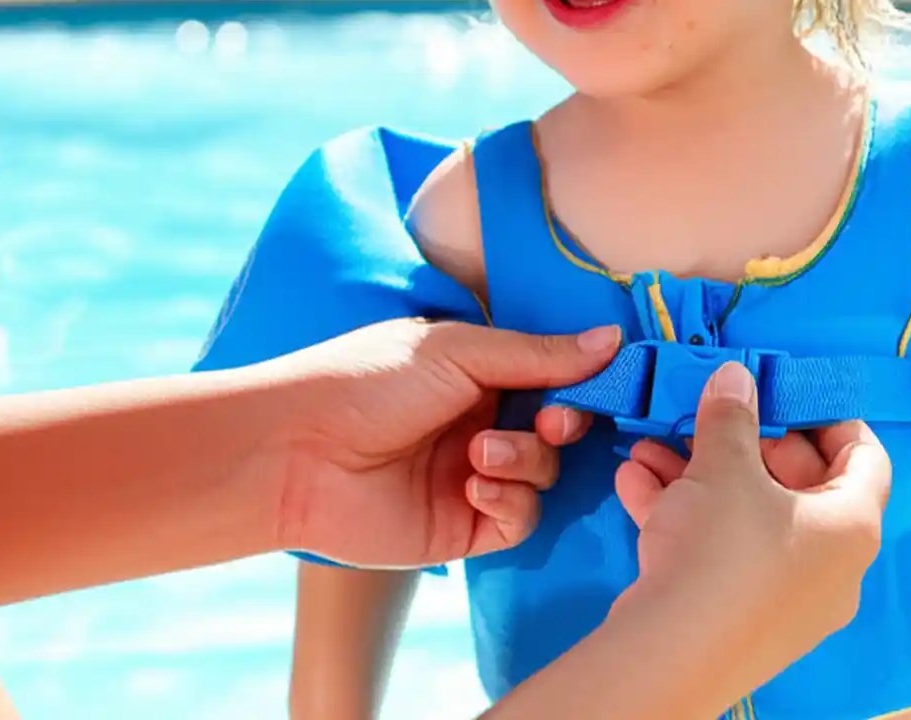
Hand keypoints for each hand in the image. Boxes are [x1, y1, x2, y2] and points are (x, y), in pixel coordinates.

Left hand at [268, 318, 619, 567]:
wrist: (296, 453)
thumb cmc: (366, 383)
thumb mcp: (459, 352)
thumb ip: (539, 354)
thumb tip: (614, 339)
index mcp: (479, 374)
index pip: (554, 378)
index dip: (581, 383)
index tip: (602, 381)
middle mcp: (481, 423)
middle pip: (560, 429)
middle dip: (563, 424)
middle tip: (550, 420)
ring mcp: (473, 476)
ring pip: (544, 474)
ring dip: (525, 461)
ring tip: (479, 455)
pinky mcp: (462, 527)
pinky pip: (520, 520)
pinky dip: (510, 502)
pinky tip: (475, 486)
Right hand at [614, 362, 891, 665]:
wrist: (671, 655)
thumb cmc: (722, 549)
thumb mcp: (725, 466)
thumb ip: (732, 414)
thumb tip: (736, 376)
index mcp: (852, 526)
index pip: (866, 457)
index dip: (830, 416)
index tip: (788, 391)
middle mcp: (831, 566)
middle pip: (798, 484)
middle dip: (744, 442)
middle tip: (709, 417)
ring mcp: (785, 597)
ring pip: (747, 517)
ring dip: (698, 475)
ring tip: (650, 445)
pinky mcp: (739, 617)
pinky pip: (721, 552)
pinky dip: (685, 516)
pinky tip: (635, 484)